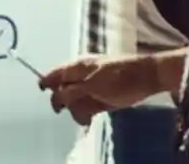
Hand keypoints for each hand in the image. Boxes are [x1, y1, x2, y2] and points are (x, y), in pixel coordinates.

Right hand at [38, 54, 163, 126]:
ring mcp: (91, 88)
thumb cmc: (118, 77)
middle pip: (63, 91)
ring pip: (74, 102)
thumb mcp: (92, 84)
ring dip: (77, 111)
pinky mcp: (100, 99)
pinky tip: (89, 121)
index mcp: (77, 67)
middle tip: (75, 110)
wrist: (146, 78)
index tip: (43, 91)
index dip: (47, 83)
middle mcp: (81, 76)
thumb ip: (71, 91)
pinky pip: (85, 108)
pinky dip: (85, 115)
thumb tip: (54, 97)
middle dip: (66, 103)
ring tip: (86, 118)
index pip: (55, 74)